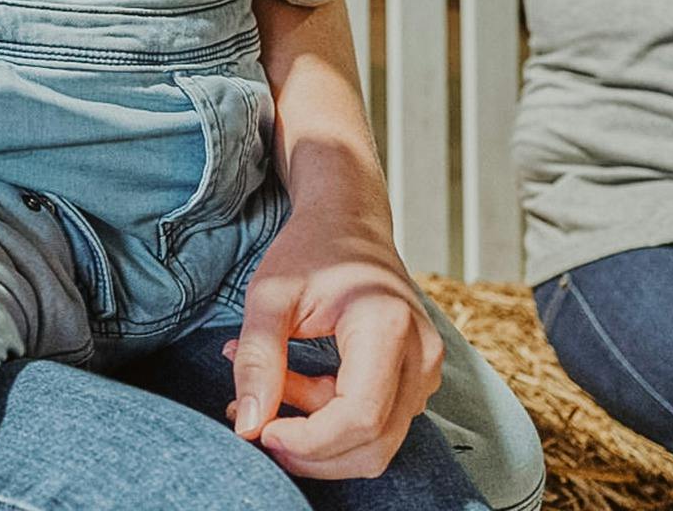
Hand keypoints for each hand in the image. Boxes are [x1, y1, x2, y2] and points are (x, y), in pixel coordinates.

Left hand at [225, 199, 443, 477]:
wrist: (348, 222)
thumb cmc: (309, 250)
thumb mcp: (269, 296)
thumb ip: (258, 360)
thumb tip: (247, 428)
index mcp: (388, 326)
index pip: (359, 417)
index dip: (308, 441)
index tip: (259, 430)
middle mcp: (420, 355)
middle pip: (372, 444)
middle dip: (309, 449)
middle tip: (253, 419)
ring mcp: (425, 370)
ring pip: (375, 443)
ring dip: (317, 436)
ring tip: (268, 393)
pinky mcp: (417, 379)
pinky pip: (377, 424)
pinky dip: (331, 422)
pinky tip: (293, 387)